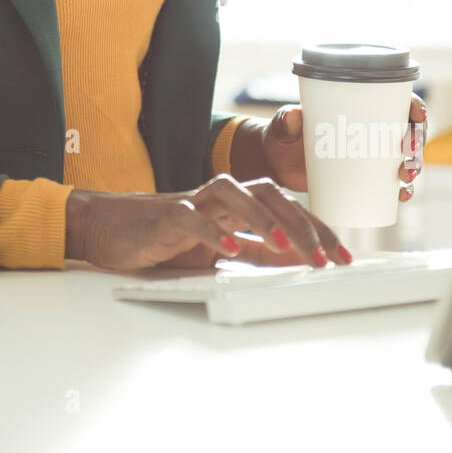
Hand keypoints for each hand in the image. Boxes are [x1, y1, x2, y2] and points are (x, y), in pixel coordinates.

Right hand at [66, 177, 351, 273]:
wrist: (107, 228)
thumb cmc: (162, 239)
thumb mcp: (219, 250)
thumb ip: (255, 252)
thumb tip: (297, 260)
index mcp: (235, 206)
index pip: (285, 208)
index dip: (317, 228)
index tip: (344, 257)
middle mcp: (218, 198)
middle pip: (267, 193)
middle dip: (301, 224)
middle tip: (325, 258)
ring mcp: (191, 202)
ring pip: (233, 192)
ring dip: (263, 220)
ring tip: (288, 249)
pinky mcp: (164, 215)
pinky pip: (191, 216)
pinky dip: (213, 232)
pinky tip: (230, 251)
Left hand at [263, 93, 428, 201]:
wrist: (276, 164)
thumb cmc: (282, 136)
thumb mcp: (284, 126)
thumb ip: (286, 121)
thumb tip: (292, 115)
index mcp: (358, 108)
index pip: (396, 101)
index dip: (414, 107)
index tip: (416, 115)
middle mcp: (370, 131)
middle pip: (407, 132)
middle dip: (417, 141)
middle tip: (408, 151)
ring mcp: (370, 156)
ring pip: (405, 159)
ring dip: (414, 167)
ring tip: (406, 176)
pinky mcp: (365, 179)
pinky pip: (392, 185)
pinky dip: (402, 190)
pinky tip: (403, 195)